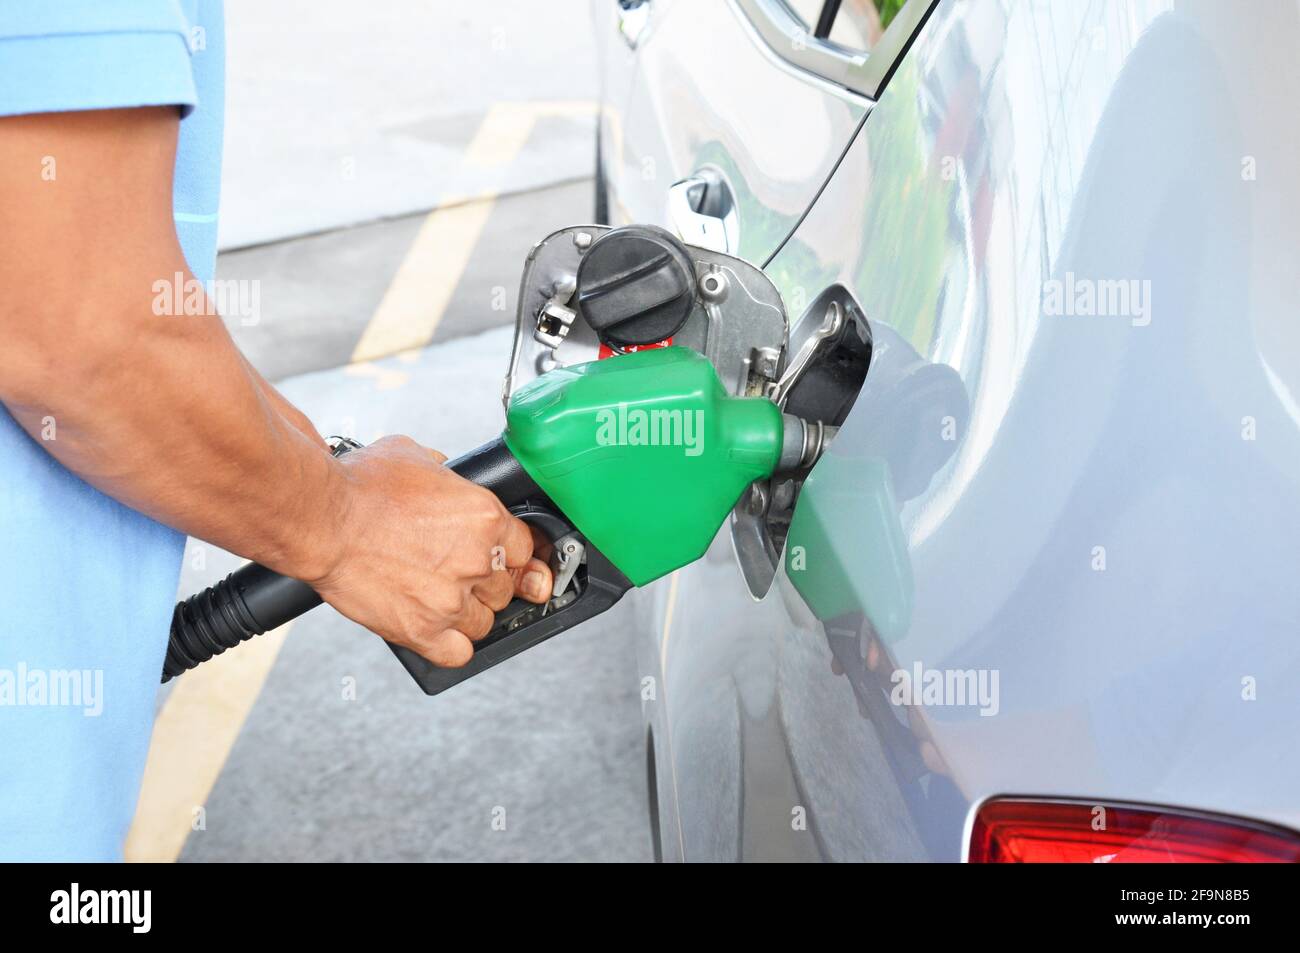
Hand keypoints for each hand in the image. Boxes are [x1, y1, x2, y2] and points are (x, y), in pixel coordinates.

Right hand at [308, 435, 552, 666]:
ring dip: (468, 614)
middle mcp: (475, 560)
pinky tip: (439, 631)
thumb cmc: (358, 486)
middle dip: (485, 582)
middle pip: (506, 586)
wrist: (320, 518)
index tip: (502, 558)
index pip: (524, 547)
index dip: (509, 553)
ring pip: (485, 622)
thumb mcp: (416, 456)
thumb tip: (449, 476)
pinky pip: (459, 653)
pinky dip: (452, 645)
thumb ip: (446, 473)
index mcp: (484, 517)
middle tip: (458, 573)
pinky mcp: (422, 630)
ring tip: (441, 598)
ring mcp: (451, 599)